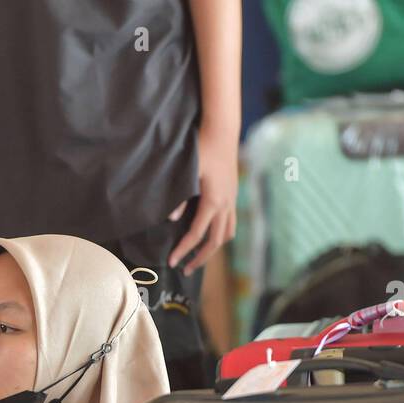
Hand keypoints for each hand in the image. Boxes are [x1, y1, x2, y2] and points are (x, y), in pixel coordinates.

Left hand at [167, 128, 238, 276]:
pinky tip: (212, 234)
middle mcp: (226, 204)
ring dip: (213, 248)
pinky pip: (231, 222)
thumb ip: (178, 197)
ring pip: (227, 233)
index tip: (171, 261)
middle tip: (186, 269)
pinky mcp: (233, 194)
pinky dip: (222, 234)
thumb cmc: (202, 148)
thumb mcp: (186, 172)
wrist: (222, 131)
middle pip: (215, 241)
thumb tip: (170, 219)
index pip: (196, 234)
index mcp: (213, 202)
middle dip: (200, 258)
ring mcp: (232, 200)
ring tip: (200, 256)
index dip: (183, 250)